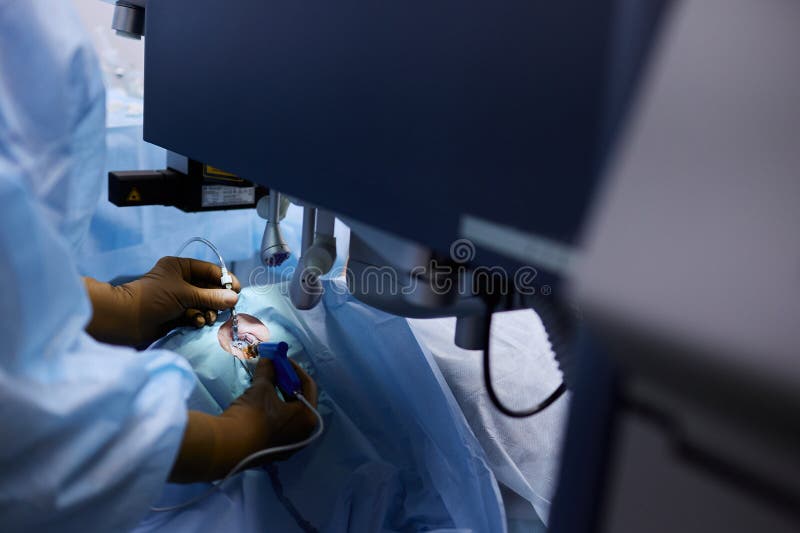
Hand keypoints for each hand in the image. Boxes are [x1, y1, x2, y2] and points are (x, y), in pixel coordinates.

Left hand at [84, 256, 240, 345]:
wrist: (127, 319)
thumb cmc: (153, 298)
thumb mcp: (185, 294)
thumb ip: (211, 297)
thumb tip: (234, 298)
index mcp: (180, 267)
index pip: (209, 270)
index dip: (224, 279)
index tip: (237, 290)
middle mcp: (180, 281)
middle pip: (208, 288)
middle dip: (216, 299)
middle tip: (226, 308)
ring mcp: (178, 298)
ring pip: (203, 303)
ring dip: (208, 310)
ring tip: (208, 318)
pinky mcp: (176, 314)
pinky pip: (195, 313)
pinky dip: (198, 318)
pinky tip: (196, 321)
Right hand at [229, 358, 318, 452]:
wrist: (228, 447)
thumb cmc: (253, 415)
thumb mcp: (261, 388)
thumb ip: (268, 371)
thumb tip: (268, 358)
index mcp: (308, 418)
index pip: (308, 386)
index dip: (294, 369)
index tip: (282, 359)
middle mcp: (303, 434)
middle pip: (299, 401)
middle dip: (286, 383)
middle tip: (274, 369)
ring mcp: (288, 444)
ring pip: (288, 414)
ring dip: (279, 396)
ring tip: (265, 383)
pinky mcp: (274, 450)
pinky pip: (279, 425)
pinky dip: (273, 411)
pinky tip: (260, 402)